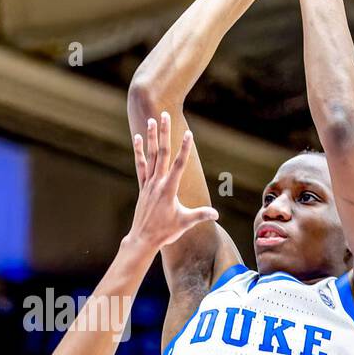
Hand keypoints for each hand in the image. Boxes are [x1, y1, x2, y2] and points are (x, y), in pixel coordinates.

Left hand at [126, 112, 218, 251]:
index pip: (179, 165)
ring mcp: (148, 184)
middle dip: (164, 133)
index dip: (184, 149)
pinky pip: (140, 165)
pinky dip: (139, 152)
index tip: (188, 134)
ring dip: (150, 137)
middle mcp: (158, 182)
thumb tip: (216, 214)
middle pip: (162, 153)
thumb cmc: (165, 232)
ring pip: (150, 156)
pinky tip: (137, 138)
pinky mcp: (143, 187)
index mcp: (169, 189)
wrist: (143, 239)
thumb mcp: (185, 223)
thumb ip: (201, 215)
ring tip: (151, 120)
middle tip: (164, 115)